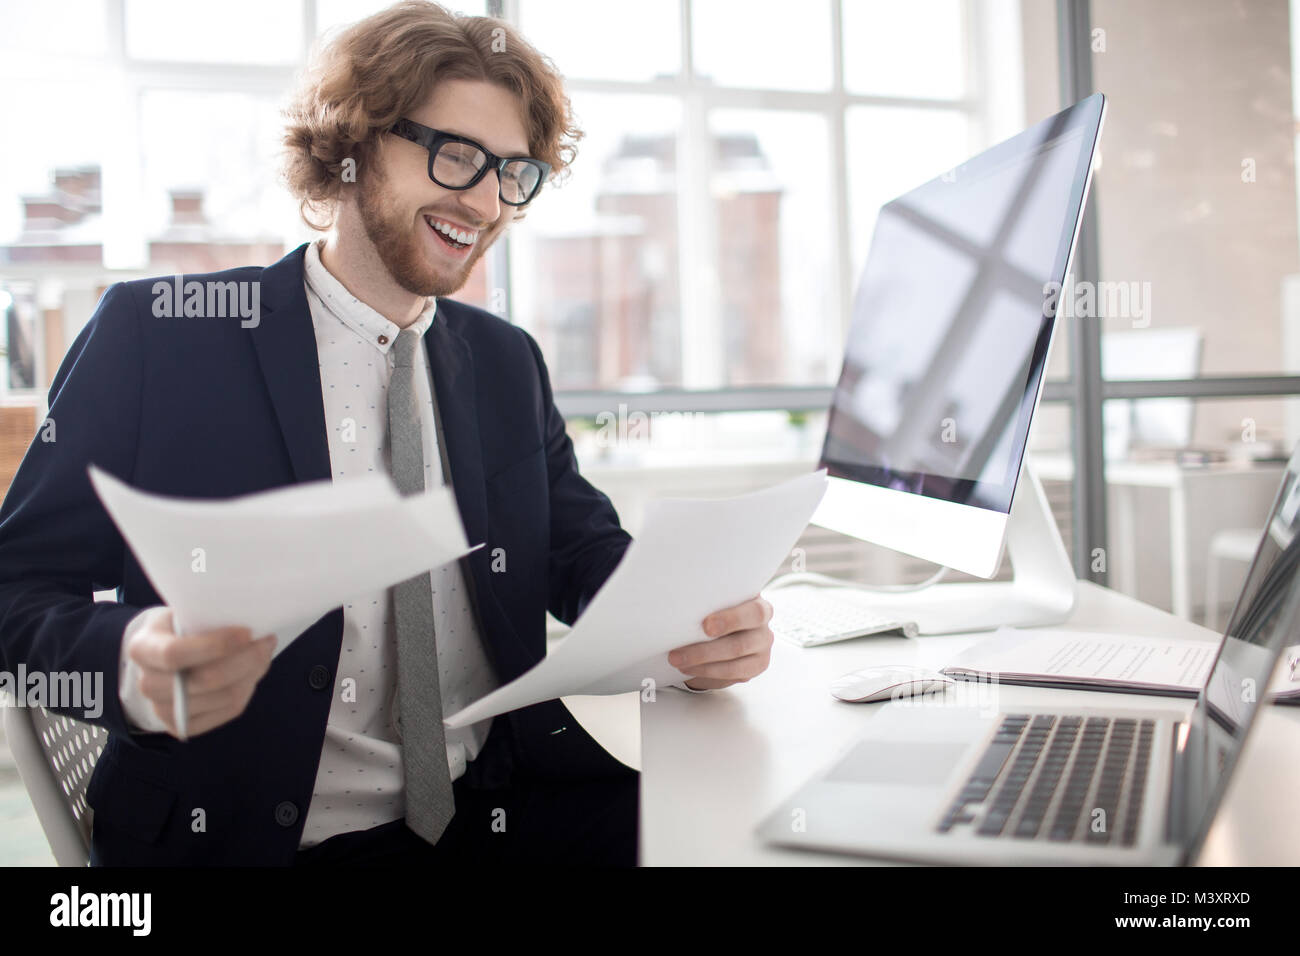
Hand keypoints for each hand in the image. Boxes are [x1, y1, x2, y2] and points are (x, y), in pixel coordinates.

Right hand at [127, 608, 276, 737]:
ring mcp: (163, 710)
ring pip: (224, 697)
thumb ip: (206, 618)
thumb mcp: (181, 614)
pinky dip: (247, 689)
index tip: (247, 632)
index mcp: (142, 649)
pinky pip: (229, 710)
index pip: (176, 653)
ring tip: (263, 653)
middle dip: (245, 660)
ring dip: (252, 673)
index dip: (216, 645)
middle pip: (205, 680)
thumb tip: (252, 620)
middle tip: (266, 641)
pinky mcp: (184, 726)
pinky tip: (253, 672)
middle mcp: (148, 684)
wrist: (161, 660)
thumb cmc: (179, 630)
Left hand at [667, 596, 774, 690]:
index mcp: (758, 605)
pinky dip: (706, 671)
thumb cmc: (719, 610)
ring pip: (734, 662)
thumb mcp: (717, 602)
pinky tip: (688, 668)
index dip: (732, 619)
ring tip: (677, 661)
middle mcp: (763, 629)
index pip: (754, 612)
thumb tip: (682, 607)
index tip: (706, 626)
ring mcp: (761, 650)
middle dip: (706, 650)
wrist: (724, 630)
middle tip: (678, 652)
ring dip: (701, 663)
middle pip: (741, 643)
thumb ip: (710, 604)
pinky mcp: (754, 667)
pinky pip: (732, 674)